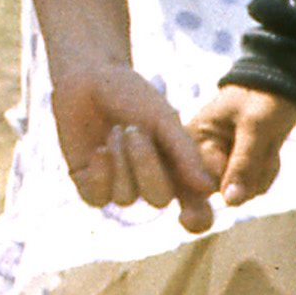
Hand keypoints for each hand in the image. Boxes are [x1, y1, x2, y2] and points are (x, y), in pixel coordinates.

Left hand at [48, 57, 218, 231]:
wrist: (88, 77)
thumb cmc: (131, 96)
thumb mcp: (163, 120)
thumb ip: (184, 152)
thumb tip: (207, 188)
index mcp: (177, 171)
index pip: (194, 208)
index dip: (196, 217)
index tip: (189, 217)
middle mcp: (151, 183)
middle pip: (158, 199)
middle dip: (146, 165)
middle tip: (134, 131)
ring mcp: (120, 185)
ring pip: (126, 197)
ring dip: (120, 161)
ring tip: (116, 130)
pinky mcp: (89, 184)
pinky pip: (98, 198)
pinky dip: (100, 174)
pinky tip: (99, 150)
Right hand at [188, 84, 295, 207]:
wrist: (282, 88)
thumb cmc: (263, 100)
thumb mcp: (255, 128)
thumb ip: (242, 165)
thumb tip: (229, 203)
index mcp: (189, 138)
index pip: (204, 180)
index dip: (234, 173)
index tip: (253, 148)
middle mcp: (196, 155)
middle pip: (222, 190)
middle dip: (252, 174)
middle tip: (264, 147)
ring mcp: (217, 163)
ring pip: (241, 192)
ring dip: (263, 172)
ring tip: (266, 145)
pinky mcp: (234, 168)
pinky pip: (252, 188)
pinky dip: (267, 172)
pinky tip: (268, 151)